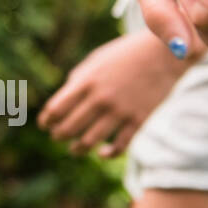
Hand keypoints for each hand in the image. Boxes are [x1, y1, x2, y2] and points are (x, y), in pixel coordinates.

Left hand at [38, 28, 195, 157]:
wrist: (163, 53)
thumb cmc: (125, 54)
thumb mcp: (96, 61)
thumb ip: (79, 79)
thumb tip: (64, 99)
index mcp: (86, 81)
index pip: (57, 108)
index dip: (46, 120)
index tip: (44, 125)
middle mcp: (100, 98)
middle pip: (69, 127)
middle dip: (58, 135)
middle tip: (56, 137)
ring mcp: (120, 111)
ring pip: (90, 140)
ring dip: (78, 148)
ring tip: (74, 150)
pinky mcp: (139, 120)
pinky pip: (119, 145)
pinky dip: (108, 153)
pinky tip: (102, 153)